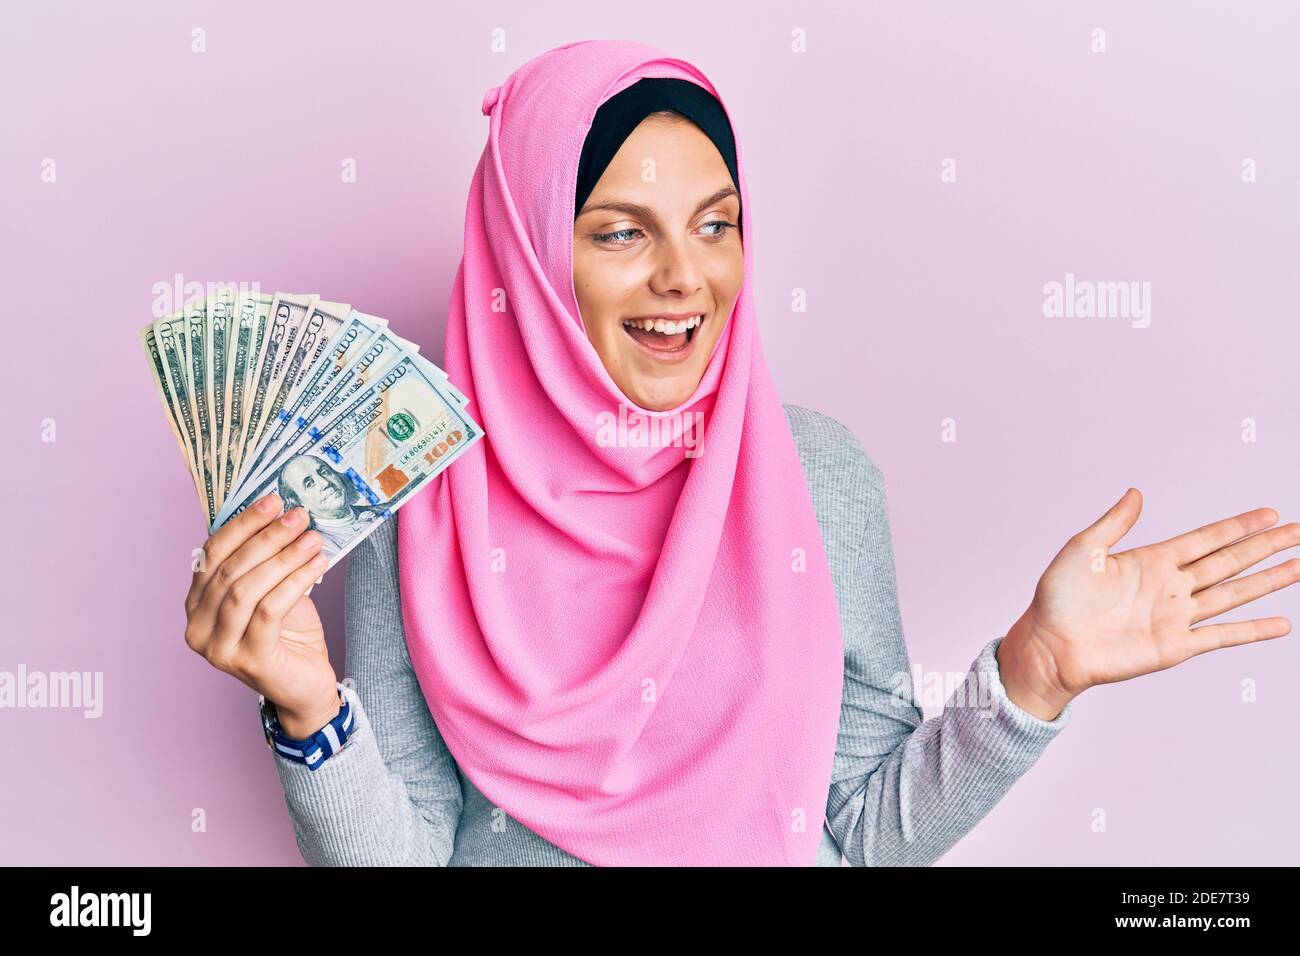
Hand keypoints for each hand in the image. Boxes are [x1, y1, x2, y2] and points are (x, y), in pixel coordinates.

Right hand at [183, 492, 341, 737]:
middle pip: (230, 569)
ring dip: (283, 557)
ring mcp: (219, 648)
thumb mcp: (273, 590)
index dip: (242, 524)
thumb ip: (267, 561)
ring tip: (312, 538)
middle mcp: (198, 627)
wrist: (306, 686)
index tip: (272, 500)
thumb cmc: (288, 635)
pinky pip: (269, 611)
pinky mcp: (247, 661)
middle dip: (267, 537)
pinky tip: (317, 565)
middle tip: (298, 515)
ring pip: (246, 589)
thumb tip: (283, 514)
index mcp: (197, 604)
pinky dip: (294, 582)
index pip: (212, 554)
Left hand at [997, 489, 1299, 720]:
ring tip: (1299, 566)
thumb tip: (1137, 492)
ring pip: (1233, 594)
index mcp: (1151, 560)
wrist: (1049, 644)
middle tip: (1299, 532)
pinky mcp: (1174, 646)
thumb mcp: (1083, 549)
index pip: (1206, 539)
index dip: (1238, 527)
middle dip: (1265, 547)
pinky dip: (1252, 631)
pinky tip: (1281, 624)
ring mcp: (1175, 617)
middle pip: (1229, 562)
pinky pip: (1221, 637)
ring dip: (1268, 581)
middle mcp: (1170, 586)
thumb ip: (1114, 522)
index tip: (1270, 514)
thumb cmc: (1058, 598)